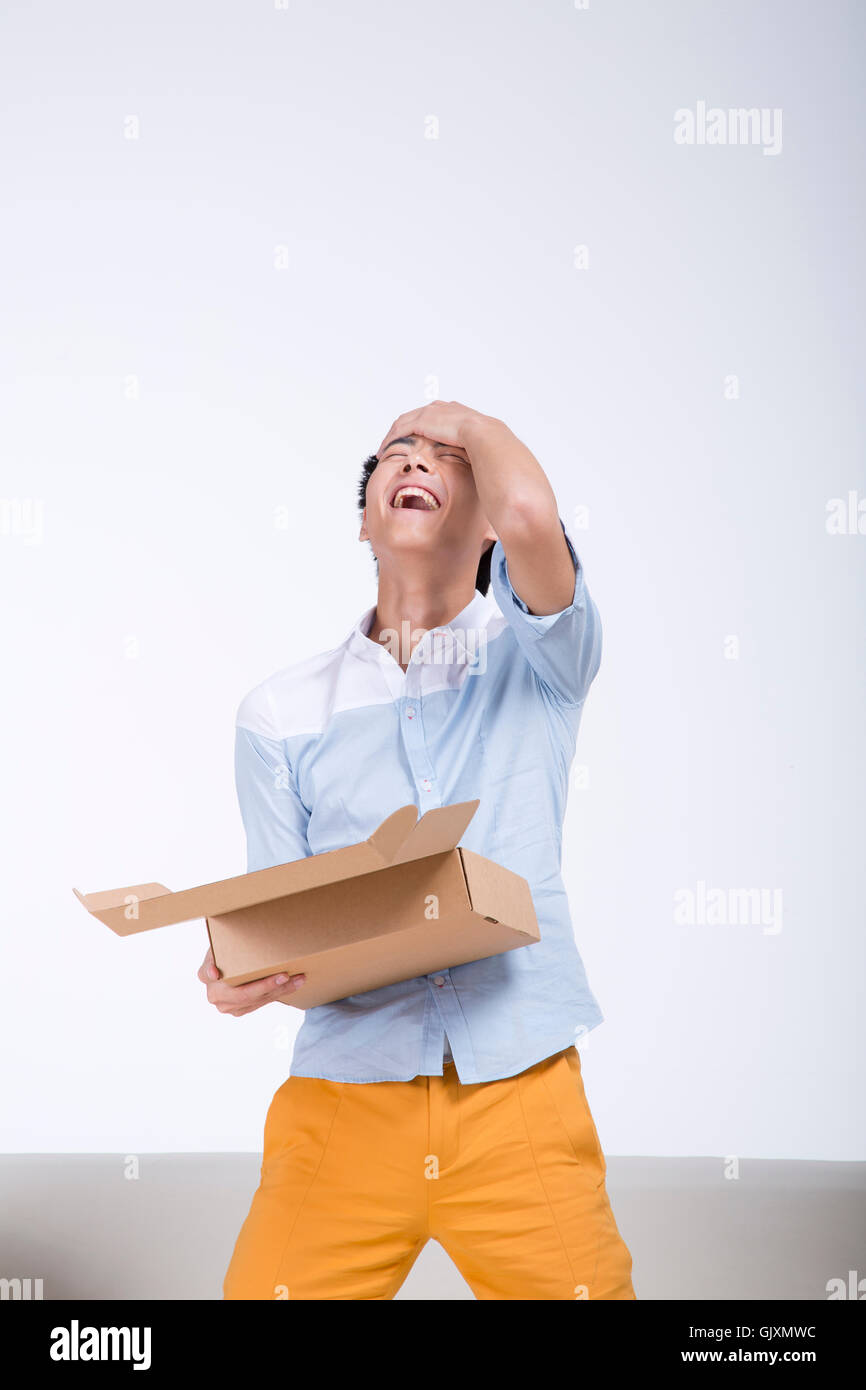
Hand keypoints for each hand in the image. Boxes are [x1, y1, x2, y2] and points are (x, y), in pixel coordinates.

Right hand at [197, 946, 306, 1015]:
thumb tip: (221, 961)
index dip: (212, 973)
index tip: (216, 973)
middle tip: (285, 976)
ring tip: (298, 979)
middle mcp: (214, 994)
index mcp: (205, 974)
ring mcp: (226, 1006)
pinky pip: (261, 1003)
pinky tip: (293, 984)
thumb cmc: (228, 951)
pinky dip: (279, 993)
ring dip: (280, 990)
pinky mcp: (240, 1010)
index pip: (208, 974)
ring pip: (256, 1000)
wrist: (231, 966)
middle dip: (266, 985)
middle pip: (242, 993)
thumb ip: (220, 948)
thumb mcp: (221, 944)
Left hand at [375, 400, 500, 458]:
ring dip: (391, 436)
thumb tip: (474, 465)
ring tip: (383, 448)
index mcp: (451, 410)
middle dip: (400, 430)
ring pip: (402, 422)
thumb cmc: (485, 442)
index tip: (411, 438)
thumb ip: (469, 449)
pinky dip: (390, 439)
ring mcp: (429, 413)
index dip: (417, 426)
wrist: (484, 433)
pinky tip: (385, 449)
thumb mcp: (476, 443)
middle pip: (412, 416)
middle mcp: (438, 408)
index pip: (428, 416)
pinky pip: (400, 430)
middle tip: (391, 443)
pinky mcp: (422, 421)